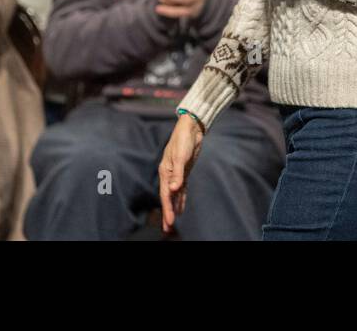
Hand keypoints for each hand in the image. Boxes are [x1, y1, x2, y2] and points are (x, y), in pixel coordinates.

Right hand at [158, 113, 203, 232]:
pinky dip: (180, 199)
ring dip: (173, 208)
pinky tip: (180, 208)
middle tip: (168, 229)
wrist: (190, 128)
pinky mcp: (184, 172)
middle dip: (168, 213)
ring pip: (174, 195)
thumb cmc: (183, 140)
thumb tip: (173, 189)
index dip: (167, 209)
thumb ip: (178, 174)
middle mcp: (169, 174)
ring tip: (172, 222)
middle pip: (168, 197)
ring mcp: (176, 174)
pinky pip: (181, 189)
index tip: (170, 222)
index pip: (165, 194)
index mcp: (165, 171)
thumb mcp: (181, 156)